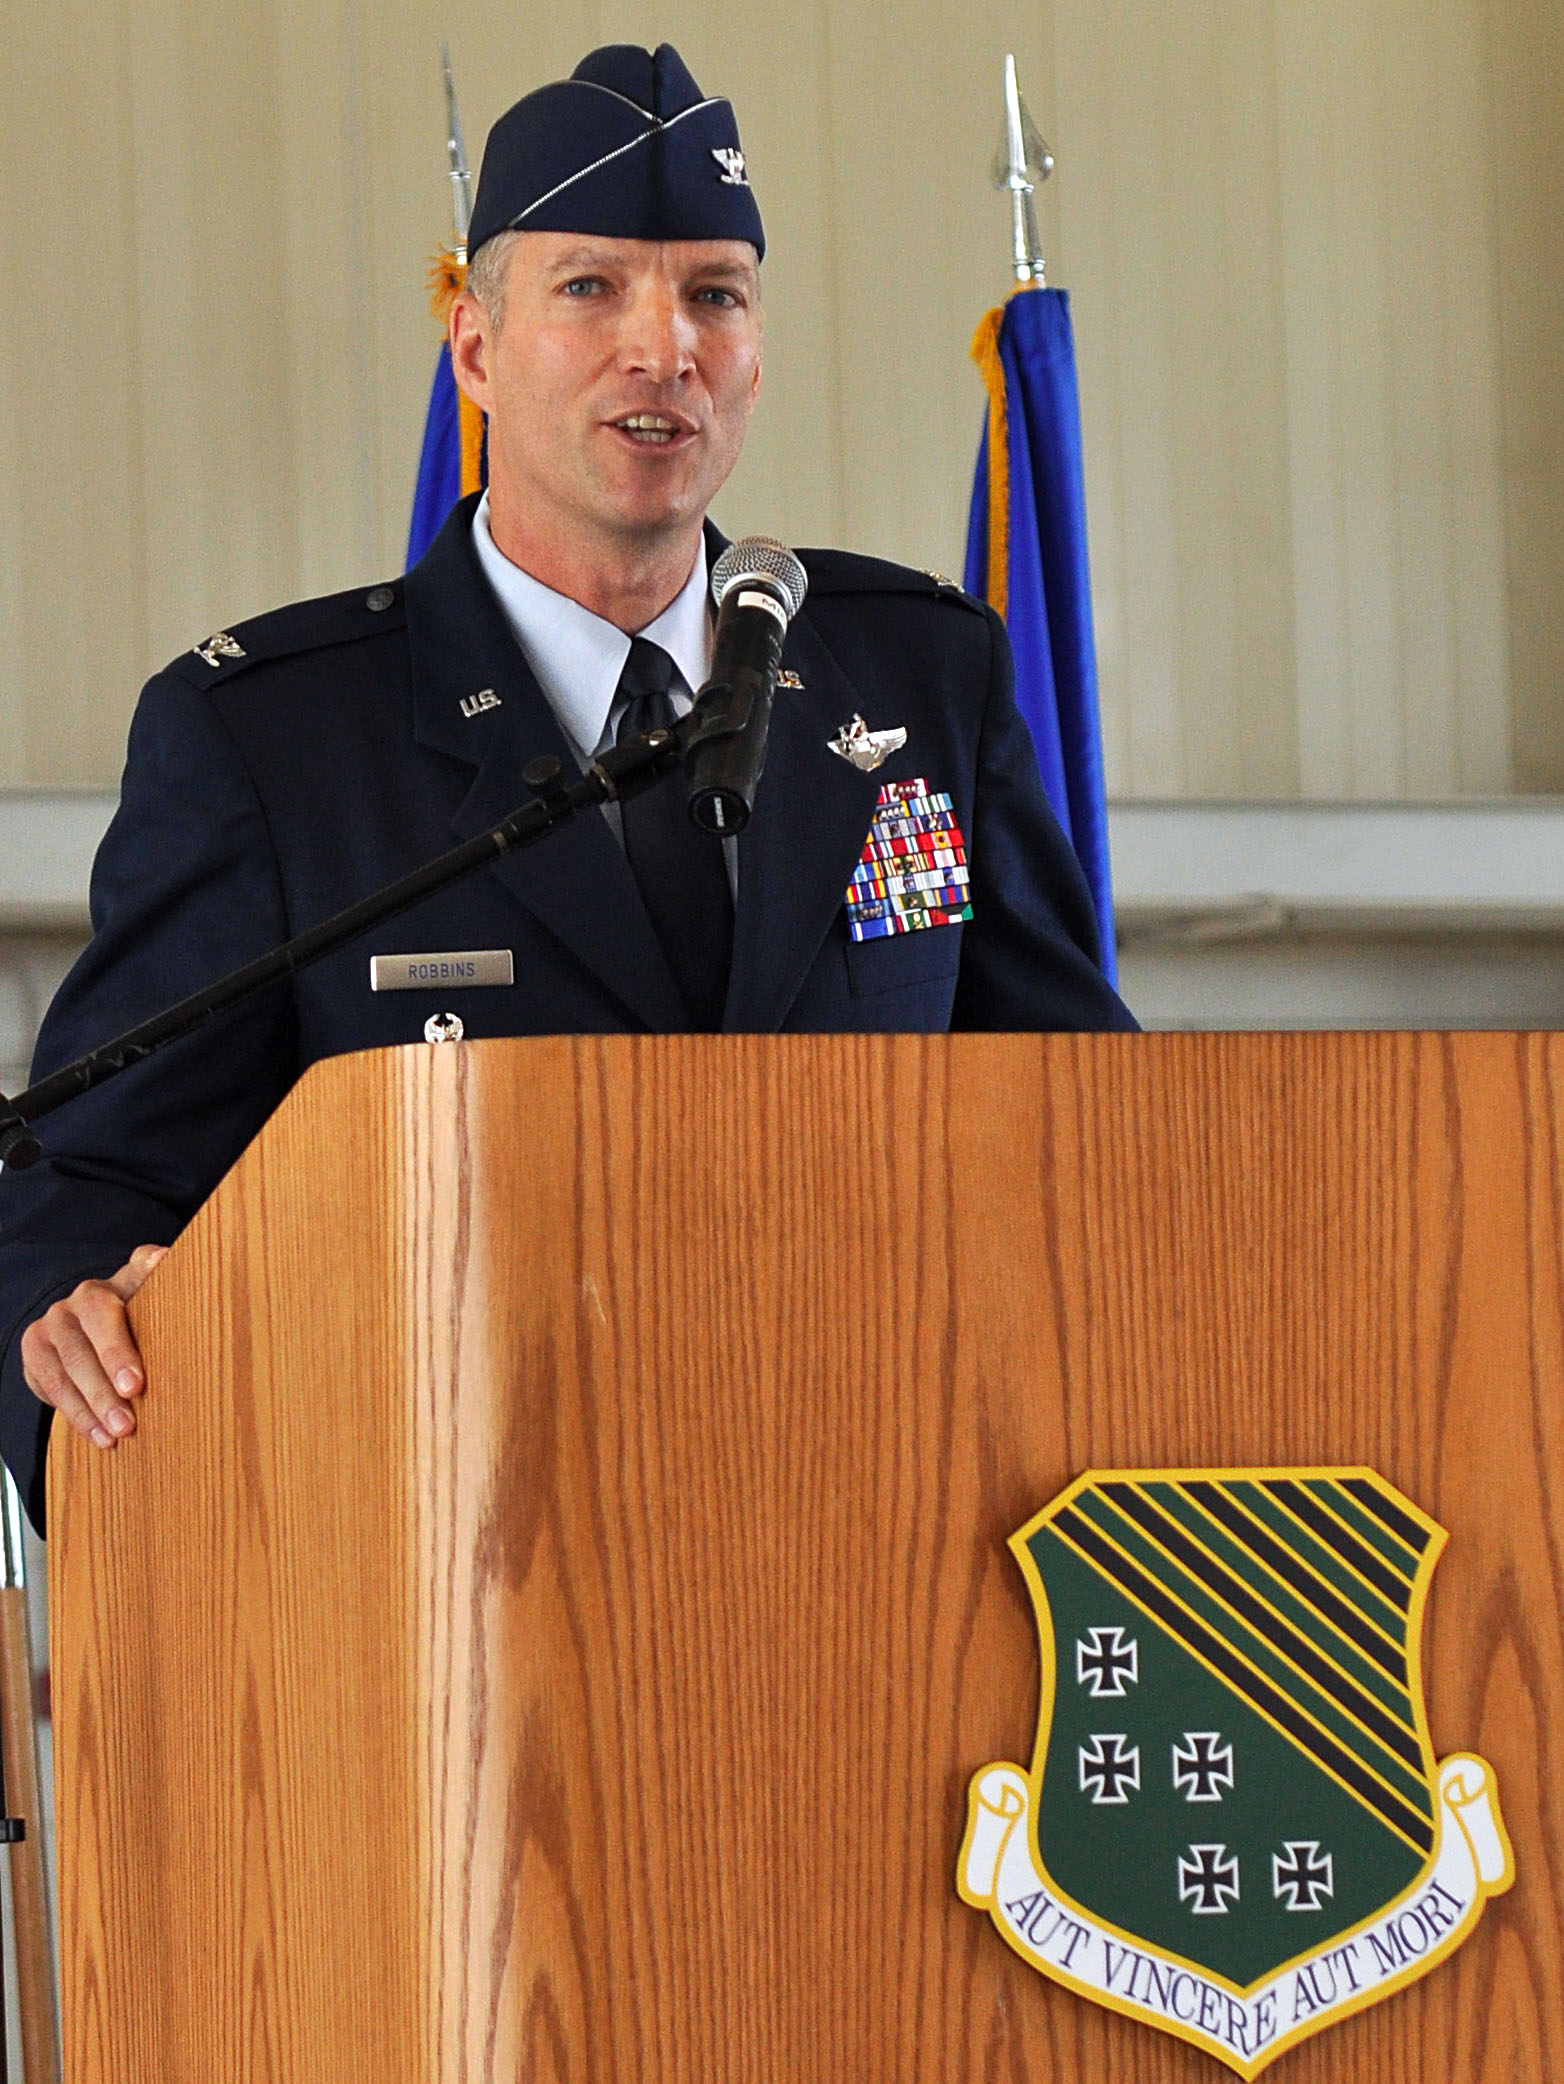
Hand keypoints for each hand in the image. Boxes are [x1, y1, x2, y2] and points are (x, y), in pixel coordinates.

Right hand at [20, 1244, 169, 1448]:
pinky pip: (52, 1387)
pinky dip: (78, 1416)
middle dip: (110, 1375)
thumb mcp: (150, 1297)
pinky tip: (98, 1436)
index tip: (137, 1376)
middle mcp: (77, 1301)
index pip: (122, 1289)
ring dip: (94, 1405)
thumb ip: (157, 1279)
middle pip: (90, 1336)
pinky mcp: (35, 1353)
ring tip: (119, 1433)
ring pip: (68, 1368)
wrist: (86, 1329)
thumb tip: (166, 1257)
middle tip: (133, 1405)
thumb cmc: (133, 1316)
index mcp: (112, 1286)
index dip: (127, 1328)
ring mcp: (52, 1326)